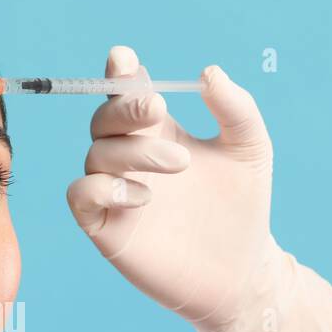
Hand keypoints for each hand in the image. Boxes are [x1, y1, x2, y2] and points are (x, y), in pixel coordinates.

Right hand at [66, 45, 275, 328]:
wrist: (242, 271)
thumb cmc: (243, 207)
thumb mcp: (250, 148)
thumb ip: (235, 108)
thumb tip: (209, 73)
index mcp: (158, 132)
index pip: (126, 93)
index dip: (118, 73)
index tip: (124, 60)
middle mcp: (130, 157)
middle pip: (104, 119)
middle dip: (125, 109)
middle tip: (159, 110)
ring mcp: (114, 192)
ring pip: (96, 154)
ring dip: (131, 151)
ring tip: (179, 165)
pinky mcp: (106, 228)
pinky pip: (81, 196)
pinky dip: (101, 188)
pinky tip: (142, 196)